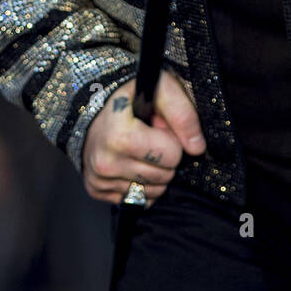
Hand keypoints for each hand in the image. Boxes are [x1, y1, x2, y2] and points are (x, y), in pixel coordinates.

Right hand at [81, 70, 205, 206]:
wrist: (94, 108)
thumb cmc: (131, 99)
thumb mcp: (160, 89)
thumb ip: (182, 113)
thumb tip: (197, 148)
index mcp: (119, 135)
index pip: (171, 155)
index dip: (172, 139)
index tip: (160, 127)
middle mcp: (105, 161)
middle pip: (164, 176)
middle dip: (165, 157)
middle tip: (151, 138)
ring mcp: (99, 179)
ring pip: (153, 191)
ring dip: (155, 172)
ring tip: (141, 149)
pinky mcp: (96, 191)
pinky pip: (138, 201)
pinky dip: (141, 184)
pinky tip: (132, 163)